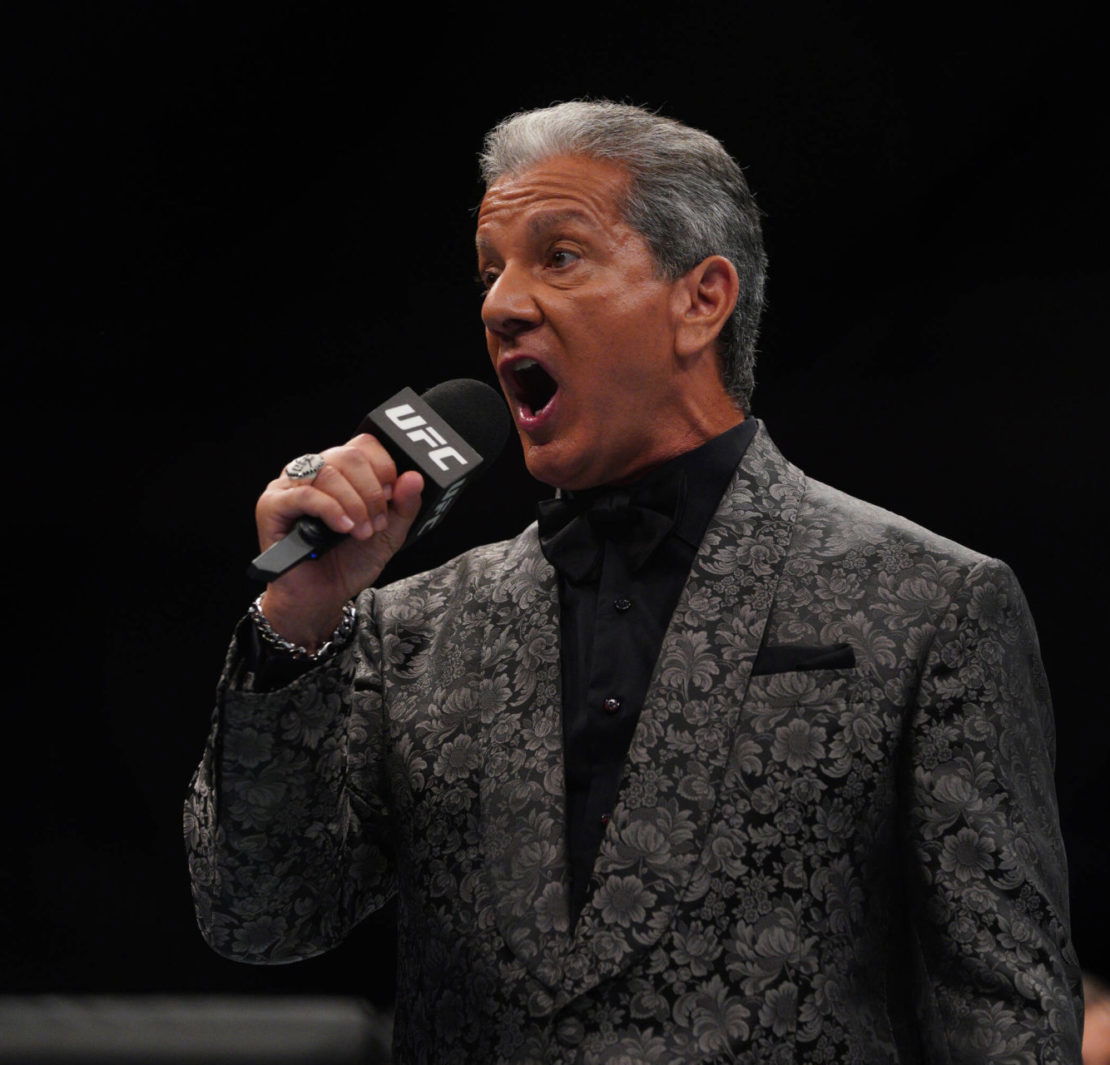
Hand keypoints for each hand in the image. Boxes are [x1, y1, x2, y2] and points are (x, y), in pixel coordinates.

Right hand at [255, 433, 423, 648]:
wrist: (322, 596)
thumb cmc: (349, 562)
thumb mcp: (389, 533)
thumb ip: (404, 505)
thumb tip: (414, 477)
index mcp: (341, 471)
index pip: (363, 445)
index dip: (384, 467)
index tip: (392, 496)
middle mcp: (314, 471)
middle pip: (348, 455)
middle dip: (372, 492)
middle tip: (376, 522)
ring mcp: (290, 485)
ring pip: (328, 472)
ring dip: (354, 504)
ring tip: (361, 532)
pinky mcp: (272, 505)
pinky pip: (304, 494)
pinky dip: (331, 510)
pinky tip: (343, 528)